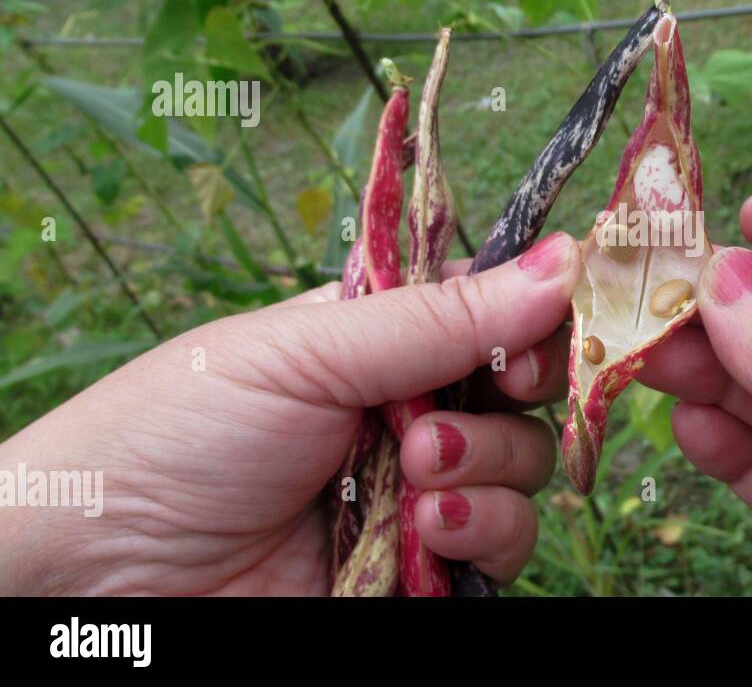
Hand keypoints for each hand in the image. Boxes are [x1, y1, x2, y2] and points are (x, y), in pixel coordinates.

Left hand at [0, 233, 579, 594]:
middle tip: (431, 425)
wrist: (107, 571)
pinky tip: (428, 532)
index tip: (530, 339)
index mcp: (382, 337)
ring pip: (525, 471)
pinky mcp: (423, 566)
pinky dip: (484, 534)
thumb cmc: (177, 431)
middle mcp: (411, 407)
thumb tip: (566, 259)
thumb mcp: (309, 353)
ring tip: (415, 481)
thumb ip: (442, 315)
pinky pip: (503, 545)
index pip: (496, 310)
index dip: (532, 320)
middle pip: (526, 392)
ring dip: (487, 473)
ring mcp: (420, 489)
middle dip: (504, 405)